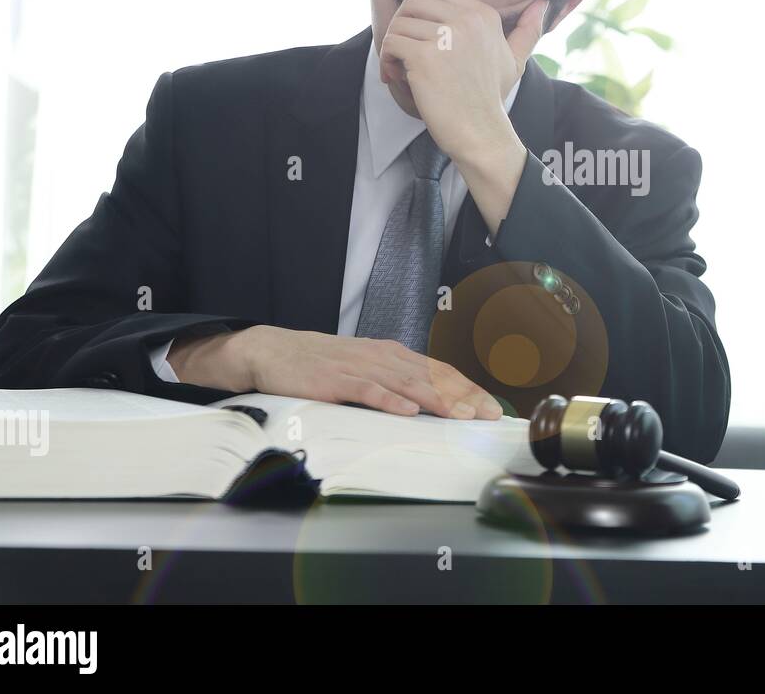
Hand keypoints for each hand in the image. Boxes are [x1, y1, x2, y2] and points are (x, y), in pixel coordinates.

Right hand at [168, 325, 502, 419]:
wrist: (274, 350)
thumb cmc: (322, 363)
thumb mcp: (365, 366)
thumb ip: (394, 381)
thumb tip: (428, 402)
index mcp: (392, 354)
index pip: (439, 371)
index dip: (467, 388)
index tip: (490, 407)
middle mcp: (382, 357)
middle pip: (431, 377)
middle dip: (463, 396)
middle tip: (488, 414)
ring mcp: (360, 367)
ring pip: (406, 383)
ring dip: (437, 399)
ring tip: (461, 414)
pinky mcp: (336, 379)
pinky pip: (368, 390)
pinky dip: (389, 400)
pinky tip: (407, 410)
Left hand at [378, 0, 546, 164]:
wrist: (481, 132)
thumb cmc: (491, 98)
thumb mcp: (515, 60)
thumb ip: (528, 30)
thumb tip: (543, 2)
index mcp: (484, 15)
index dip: (424, 9)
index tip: (424, 34)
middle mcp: (467, 20)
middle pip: (414, 1)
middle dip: (403, 24)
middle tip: (404, 49)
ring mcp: (445, 37)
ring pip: (399, 23)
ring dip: (392, 45)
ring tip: (399, 67)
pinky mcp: (425, 57)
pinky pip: (391, 43)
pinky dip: (387, 60)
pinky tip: (395, 76)